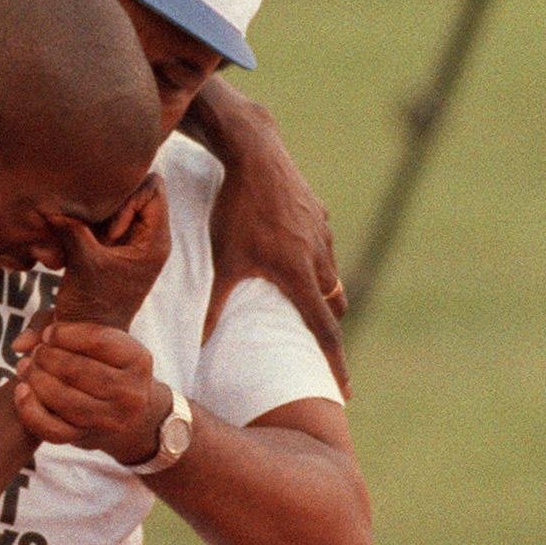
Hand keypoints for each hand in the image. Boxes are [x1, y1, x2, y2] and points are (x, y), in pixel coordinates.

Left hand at [10, 322, 169, 462]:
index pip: (98, 340)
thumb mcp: (97, 339)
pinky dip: (31, 411)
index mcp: (138, 361)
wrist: (126, 413)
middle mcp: (131, 393)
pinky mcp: (88, 438)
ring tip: (25, 367)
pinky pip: (53, 430)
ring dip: (37, 380)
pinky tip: (21, 391)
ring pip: (65, 400)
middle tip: (35, 352)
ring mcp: (111, 420)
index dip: (65, 334)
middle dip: (47, 357)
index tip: (48, 333)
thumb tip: (19, 345)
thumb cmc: (103, 364)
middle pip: (78, 371)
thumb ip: (55, 326)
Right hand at [50, 176, 170, 328]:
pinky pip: (106, 216)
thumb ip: (72, 228)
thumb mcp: (82, 263)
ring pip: (119, 201)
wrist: (87, 335)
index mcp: (156, 240)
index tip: (110, 233)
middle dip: (112, 202)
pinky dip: (91, 221)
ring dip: (98, 213)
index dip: (127, 199)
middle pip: (138, 188)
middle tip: (96, 232)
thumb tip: (52, 203)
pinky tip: (81, 241)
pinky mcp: (116, 244)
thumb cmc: (90, 305)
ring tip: (88, 238)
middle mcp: (151, 236)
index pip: (153, 187)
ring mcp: (134, 239)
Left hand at [199, 95, 349, 395]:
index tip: (345, 391)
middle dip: (327, 326)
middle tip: (317, 345)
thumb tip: (200, 344)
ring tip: (303, 302)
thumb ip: (215, 304)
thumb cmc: (235, 210)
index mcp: (299, 275)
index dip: (335, 363)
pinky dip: (315, 260)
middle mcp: (319, 258)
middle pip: (333, 305)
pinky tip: (295, 255)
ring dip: (321, 293)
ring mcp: (323, 234)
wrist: (255, 153)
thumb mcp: (223, 260)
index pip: (324, 331)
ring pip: (330, 275)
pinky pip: (323, 246)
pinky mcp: (319, 214)